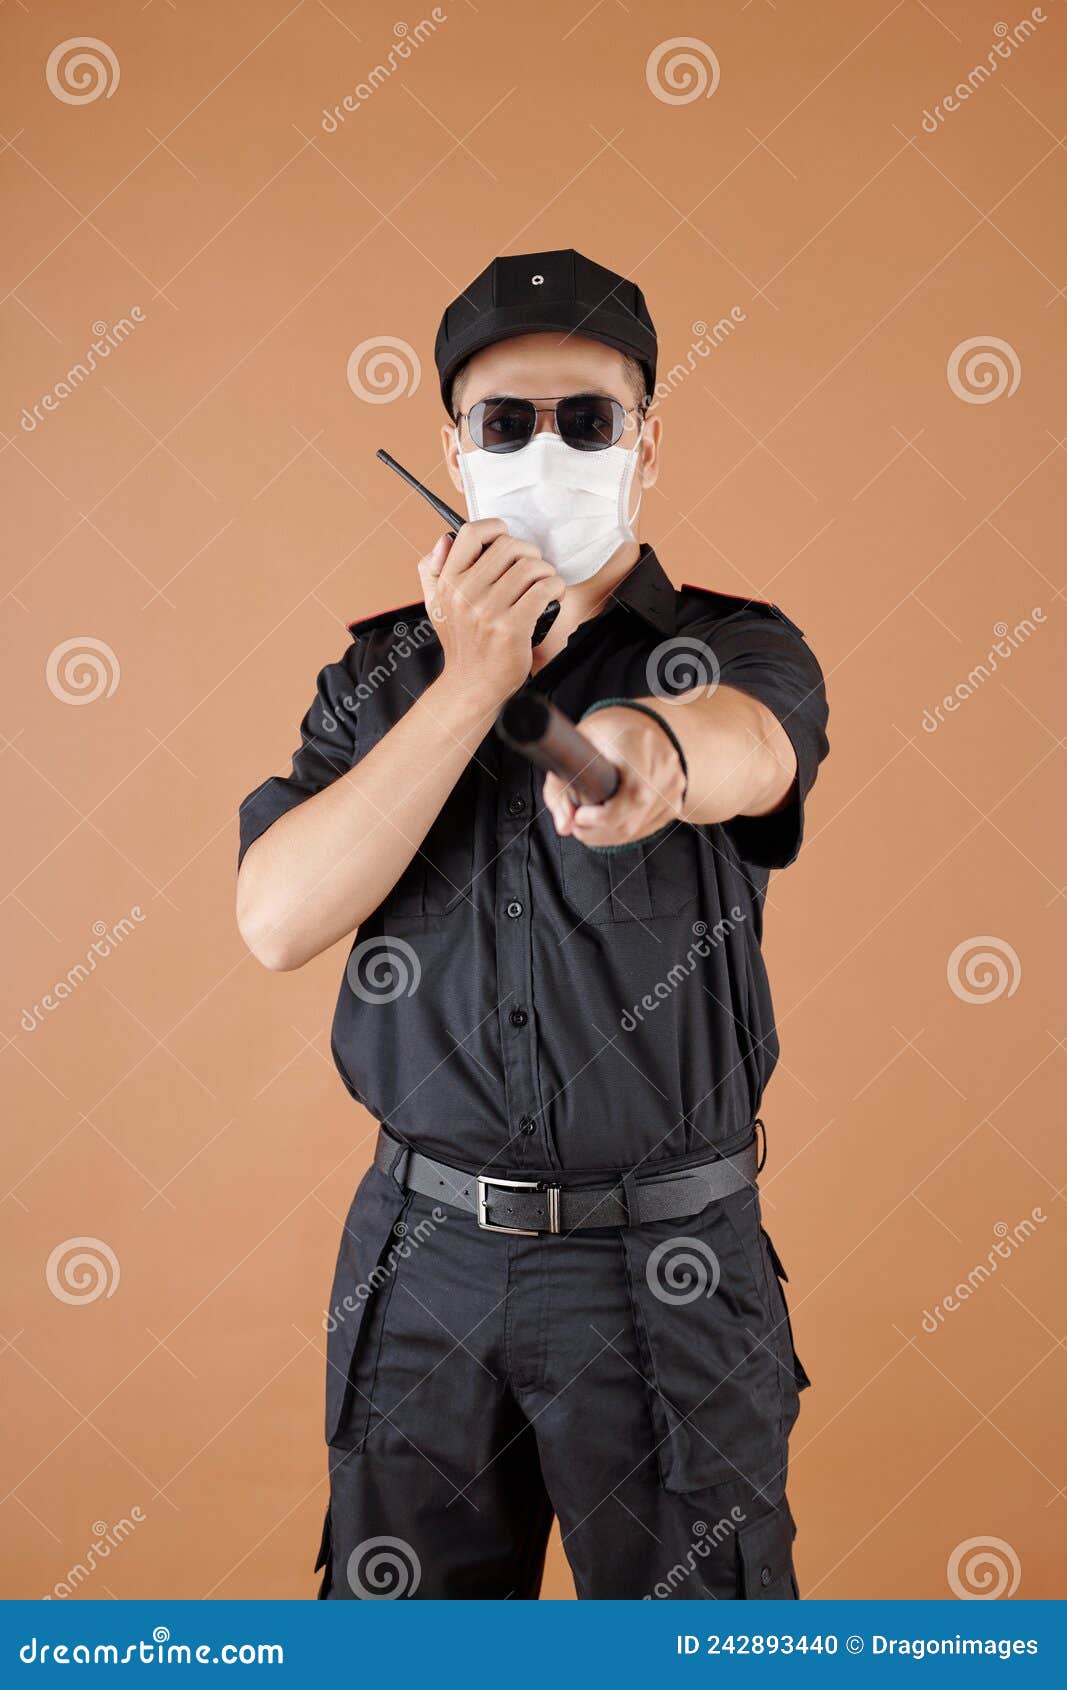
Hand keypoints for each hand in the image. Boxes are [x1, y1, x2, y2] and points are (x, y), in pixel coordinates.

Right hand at [418, 521, 564, 708]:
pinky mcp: (511, 627)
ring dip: (546, 571)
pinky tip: (552, 595)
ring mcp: (488, 611)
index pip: (470, 534)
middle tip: (533, 566)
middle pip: (509, 547)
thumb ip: (432, 571)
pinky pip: (543, 589)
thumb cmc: (461, 643)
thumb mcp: (436, 606)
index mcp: (447, 583)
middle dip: (529, 552)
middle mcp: (464, 594)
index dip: (495, 528)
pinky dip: (555, 587)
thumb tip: (445, 539)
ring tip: (544, 582)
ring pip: (530, 567)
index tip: (506, 538)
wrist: (471, 685)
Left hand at [544, 707, 686, 846]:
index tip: (580, 816)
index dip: (603, 816)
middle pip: (632, 819)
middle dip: (598, 832)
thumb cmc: (604, 736)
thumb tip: (565, 827)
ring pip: (637, 829)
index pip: (632, 794)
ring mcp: (674, 783)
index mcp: (638, 744)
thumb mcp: (573, 751)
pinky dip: (623, 831)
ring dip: (608, 835)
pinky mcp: (676, 800)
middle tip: (577, 824)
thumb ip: (560, 789)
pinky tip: (609, 821)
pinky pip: (647, 828)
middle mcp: (663, 763)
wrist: (640, 725)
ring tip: (588, 822)